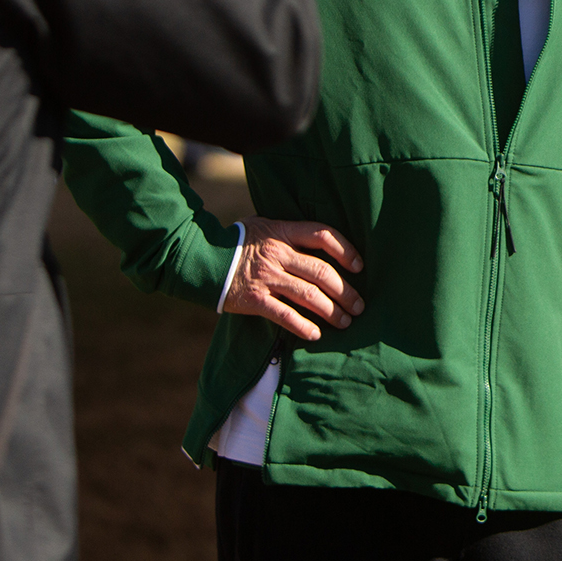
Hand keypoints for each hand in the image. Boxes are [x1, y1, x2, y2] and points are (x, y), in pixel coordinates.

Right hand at [221, 216, 364, 341]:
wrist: (201, 257)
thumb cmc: (237, 241)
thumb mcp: (264, 226)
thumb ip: (289, 233)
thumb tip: (320, 242)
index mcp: (283, 232)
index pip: (323, 235)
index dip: (346, 250)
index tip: (359, 266)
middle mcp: (278, 254)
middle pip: (322, 272)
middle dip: (345, 292)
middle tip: (359, 305)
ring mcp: (267, 278)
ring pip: (308, 296)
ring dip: (331, 311)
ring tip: (345, 322)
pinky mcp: (254, 300)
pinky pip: (284, 315)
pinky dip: (303, 327)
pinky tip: (316, 334)